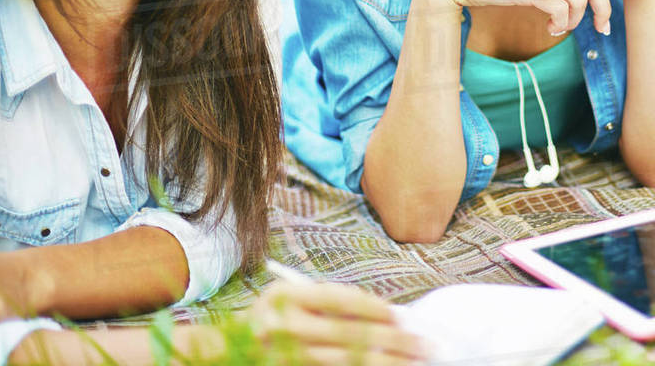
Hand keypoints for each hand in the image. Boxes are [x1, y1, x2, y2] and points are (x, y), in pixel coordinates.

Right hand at [247, 280, 426, 364]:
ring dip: (385, 363)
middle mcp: (284, 326)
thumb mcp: (293, 299)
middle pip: (349, 334)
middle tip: (424, 344)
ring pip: (346, 362)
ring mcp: (286, 355)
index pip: (340, 300)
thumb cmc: (274, 318)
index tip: (400, 317)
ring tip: (414, 363)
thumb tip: (387, 316)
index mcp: (287, 296)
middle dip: (392, 340)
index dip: (374, 308)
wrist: (230, 350)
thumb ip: (331, 303)